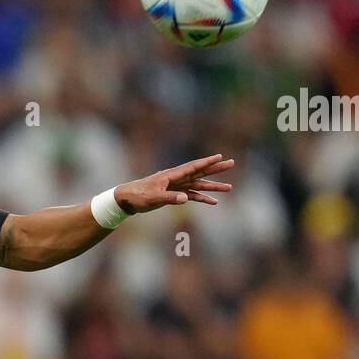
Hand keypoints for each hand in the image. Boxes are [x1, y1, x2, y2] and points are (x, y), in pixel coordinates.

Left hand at [114, 154, 234, 213]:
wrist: (126, 199)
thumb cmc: (138, 196)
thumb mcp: (153, 198)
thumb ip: (169, 198)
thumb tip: (186, 199)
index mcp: (171, 175)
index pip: (193, 167)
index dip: (207, 162)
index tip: (220, 156)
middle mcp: (176, 178)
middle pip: (200, 173)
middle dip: (216, 169)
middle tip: (232, 163)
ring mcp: (176, 186)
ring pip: (198, 185)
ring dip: (213, 186)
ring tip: (229, 187)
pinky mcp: (174, 194)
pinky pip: (192, 195)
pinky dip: (202, 198)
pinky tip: (213, 202)